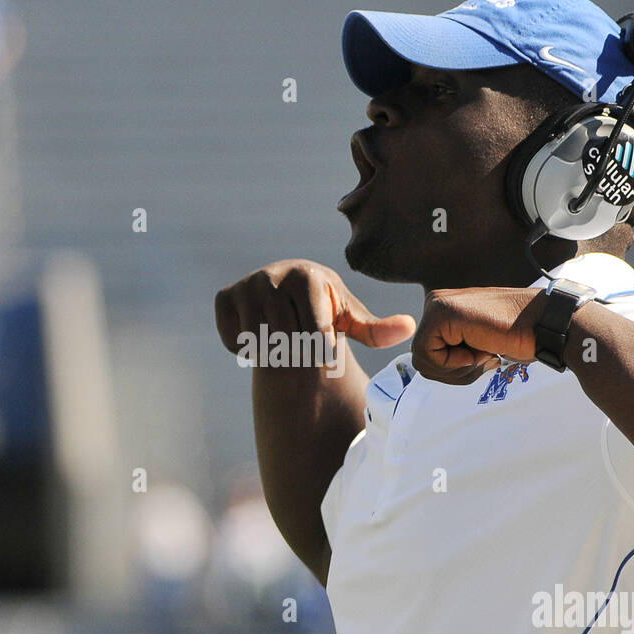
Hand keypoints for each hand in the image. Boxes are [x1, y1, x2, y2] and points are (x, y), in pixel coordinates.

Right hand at [214, 259, 415, 355]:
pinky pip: (234, 340)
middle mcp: (273, 275)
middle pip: (287, 340)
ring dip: (273, 353)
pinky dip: (245, 350)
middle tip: (301, 348)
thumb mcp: (350, 319)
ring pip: (259, 342)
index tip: (325, 358)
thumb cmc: (326, 309)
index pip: (314, 332)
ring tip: (283, 341)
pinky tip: (258, 337)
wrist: (288, 293)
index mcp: (308, 276)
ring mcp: (246, 285)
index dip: (321, 353)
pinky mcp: (224, 297)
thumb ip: (377, 329)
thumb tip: (409, 326)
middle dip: (297, 354)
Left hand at [410, 287, 547, 384]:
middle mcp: (437, 304)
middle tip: (484, 357)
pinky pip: (428, 356)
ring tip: (484, 351)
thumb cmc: (518, 338)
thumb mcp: (477, 348)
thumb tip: (426, 367)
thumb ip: (451, 352)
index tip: (483, 356)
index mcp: (443, 310)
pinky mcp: (441, 313)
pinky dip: (455, 363)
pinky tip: (479, 347)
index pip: (427, 356)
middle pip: (423, 361)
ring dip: (457, 370)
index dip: (454, 371)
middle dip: (454, 373)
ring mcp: (437, 306)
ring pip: (423, 361)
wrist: (543, 325)